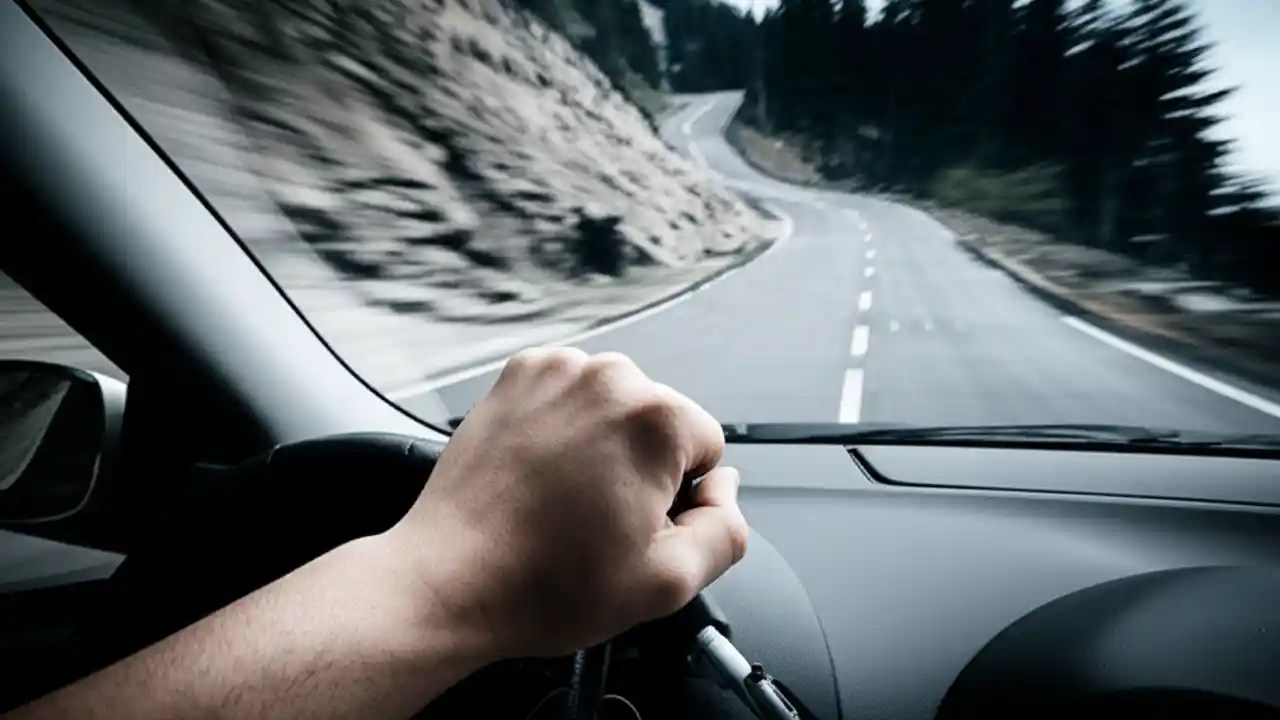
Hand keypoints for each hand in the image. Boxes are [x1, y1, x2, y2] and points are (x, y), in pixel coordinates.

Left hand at [385, 348, 748, 658]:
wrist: (448, 579)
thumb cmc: (542, 583)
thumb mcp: (669, 583)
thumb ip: (728, 531)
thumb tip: (725, 489)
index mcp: (655, 417)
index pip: (708, 450)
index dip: (681, 500)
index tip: (635, 527)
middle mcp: (607, 377)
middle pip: (661, 424)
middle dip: (641, 469)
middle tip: (594, 522)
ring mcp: (555, 371)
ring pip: (615, 410)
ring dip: (601, 448)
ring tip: (560, 503)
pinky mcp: (516, 378)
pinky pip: (570, 399)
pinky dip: (563, 430)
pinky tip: (540, 477)